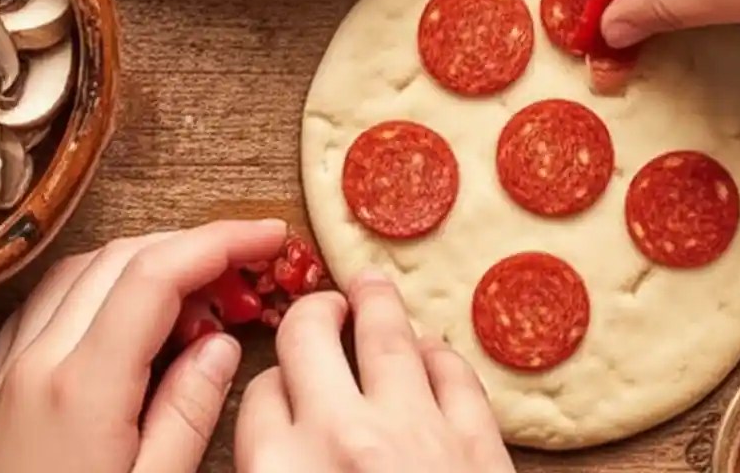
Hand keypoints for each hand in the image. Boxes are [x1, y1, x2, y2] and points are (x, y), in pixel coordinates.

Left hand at [0, 220, 286, 472]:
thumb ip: (190, 410)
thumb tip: (219, 344)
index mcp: (81, 388)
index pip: (156, 275)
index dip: (219, 243)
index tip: (267, 238)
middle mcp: (38, 362)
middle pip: (122, 258)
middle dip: (193, 247)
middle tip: (249, 270)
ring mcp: (12, 368)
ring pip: (84, 271)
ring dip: (149, 262)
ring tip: (203, 299)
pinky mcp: (2, 382)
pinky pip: (53, 301)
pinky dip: (104, 285)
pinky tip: (136, 318)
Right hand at [235, 272, 514, 472]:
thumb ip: (276, 466)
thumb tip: (278, 443)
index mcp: (278, 469)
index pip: (261, 398)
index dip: (272, 384)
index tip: (283, 385)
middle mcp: (342, 437)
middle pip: (311, 339)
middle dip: (314, 313)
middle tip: (323, 307)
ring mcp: (415, 436)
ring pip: (388, 340)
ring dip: (378, 305)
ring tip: (372, 285)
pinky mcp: (478, 450)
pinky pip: (455, 380)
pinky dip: (440, 357)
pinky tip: (433, 350)